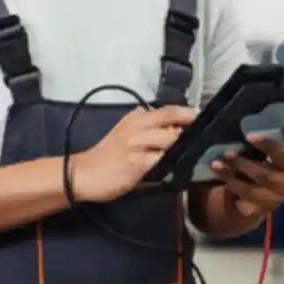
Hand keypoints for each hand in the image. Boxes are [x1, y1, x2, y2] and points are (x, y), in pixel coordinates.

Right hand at [69, 105, 195, 203]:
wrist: (83, 173)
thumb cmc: (104, 155)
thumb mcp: (120, 131)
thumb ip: (136, 121)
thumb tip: (148, 111)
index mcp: (133, 118)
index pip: (166, 111)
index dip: (185, 113)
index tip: (198, 117)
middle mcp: (136, 128)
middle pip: (171, 123)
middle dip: (188, 129)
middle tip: (199, 136)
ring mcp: (138, 146)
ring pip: (169, 140)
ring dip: (181, 146)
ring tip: (190, 152)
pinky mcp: (138, 164)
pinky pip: (161, 160)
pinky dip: (171, 162)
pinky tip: (177, 166)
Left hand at [212, 121, 283, 218]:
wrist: (248, 200)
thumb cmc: (257, 164)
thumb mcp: (261, 152)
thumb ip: (260, 138)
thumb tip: (243, 114)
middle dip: (268, 146)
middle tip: (249, 136)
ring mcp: (279, 193)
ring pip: (262, 177)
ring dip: (242, 164)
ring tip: (225, 154)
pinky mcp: (263, 206)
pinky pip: (246, 191)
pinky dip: (230, 178)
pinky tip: (218, 167)